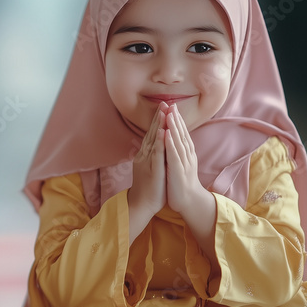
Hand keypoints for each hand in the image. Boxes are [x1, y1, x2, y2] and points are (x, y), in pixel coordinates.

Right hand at [129, 103, 166, 217]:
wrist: (142, 204)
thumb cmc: (148, 188)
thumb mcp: (149, 168)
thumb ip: (150, 156)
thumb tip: (151, 146)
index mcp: (146, 155)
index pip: (152, 134)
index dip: (158, 120)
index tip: (164, 107)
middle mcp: (145, 155)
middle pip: (152, 133)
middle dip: (158, 117)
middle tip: (164, 102)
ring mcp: (147, 162)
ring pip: (153, 140)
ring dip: (158, 125)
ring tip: (163, 111)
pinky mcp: (152, 169)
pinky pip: (156, 153)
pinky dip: (158, 141)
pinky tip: (161, 131)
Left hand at [164, 104, 208, 215]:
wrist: (188, 201)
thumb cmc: (181, 183)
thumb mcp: (178, 164)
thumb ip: (175, 152)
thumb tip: (171, 141)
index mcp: (184, 153)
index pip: (180, 133)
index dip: (176, 120)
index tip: (172, 106)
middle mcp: (186, 155)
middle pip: (180, 134)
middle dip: (176, 119)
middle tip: (172, 104)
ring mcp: (182, 162)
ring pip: (178, 142)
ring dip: (173, 127)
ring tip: (169, 114)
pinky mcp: (178, 171)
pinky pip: (173, 155)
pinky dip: (170, 143)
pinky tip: (166, 134)